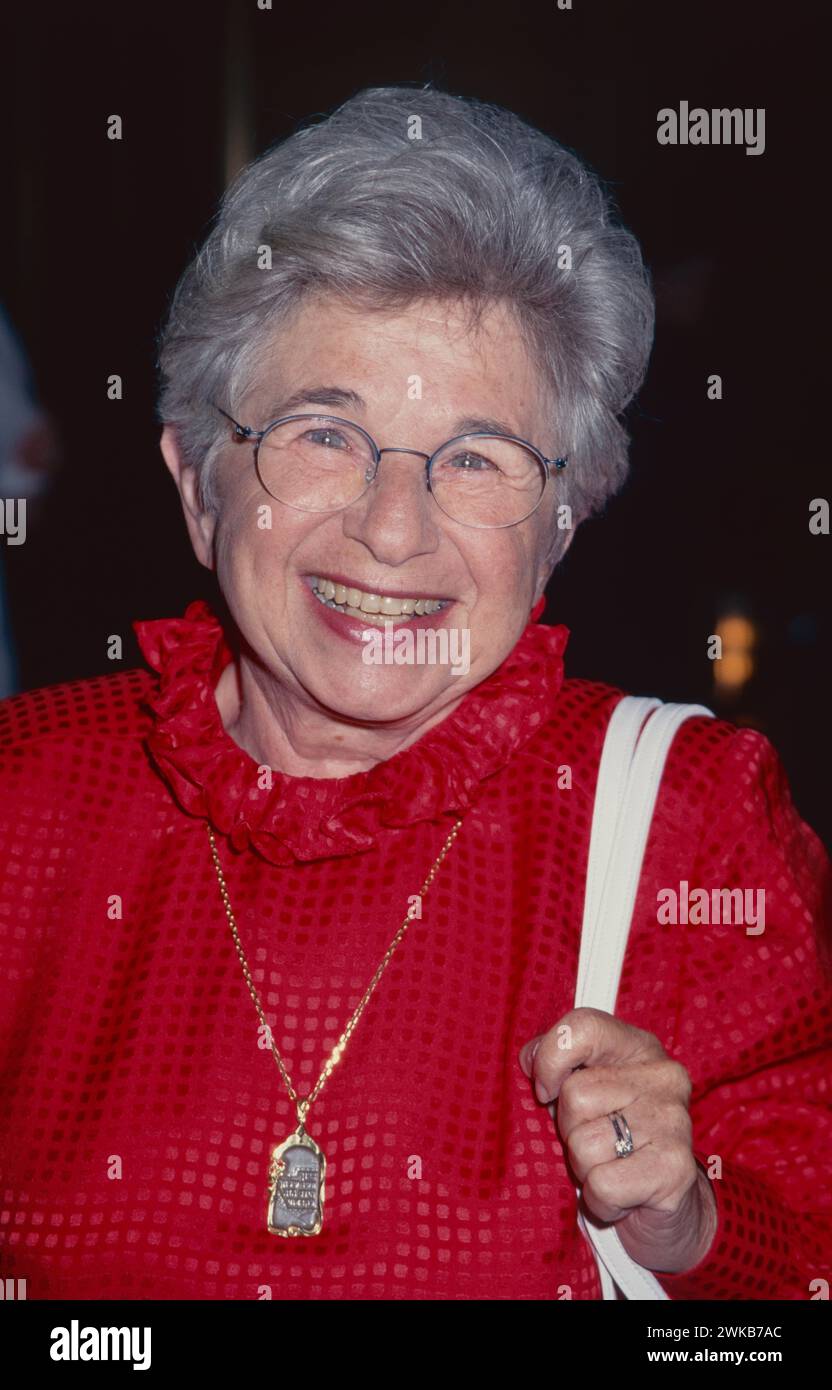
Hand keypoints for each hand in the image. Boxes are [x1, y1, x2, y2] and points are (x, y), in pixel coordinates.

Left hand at [519, 1007, 717, 1273]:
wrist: (669, 1207)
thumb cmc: (614, 1143)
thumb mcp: (583, 1093)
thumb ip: (556, 1066)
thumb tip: (529, 1059)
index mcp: (637, 1047)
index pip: (582, 1027)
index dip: (550, 1060)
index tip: (546, 1091)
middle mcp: (663, 1075)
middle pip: (575, 1095)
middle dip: (569, 1130)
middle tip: (596, 1143)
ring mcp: (673, 1120)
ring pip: (584, 1144)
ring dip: (584, 1169)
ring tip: (610, 1169)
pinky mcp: (674, 1168)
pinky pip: (602, 1184)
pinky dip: (600, 1200)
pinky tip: (622, 1196)